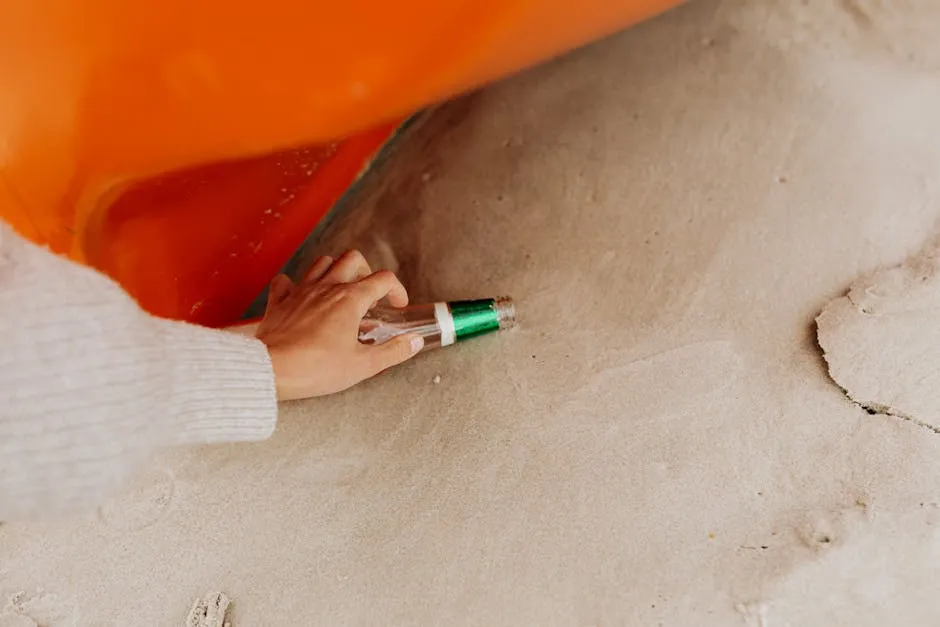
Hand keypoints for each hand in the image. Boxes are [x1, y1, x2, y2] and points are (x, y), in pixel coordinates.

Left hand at [256, 250, 423, 400]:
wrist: (272, 370)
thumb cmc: (316, 368)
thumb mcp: (363, 365)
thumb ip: (392, 351)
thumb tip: (413, 342)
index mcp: (350, 300)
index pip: (383, 279)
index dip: (396, 290)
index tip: (397, 305)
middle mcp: (326, 288)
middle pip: (352, 259)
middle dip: (366, 271)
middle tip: (369, 293)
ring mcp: (301, 291)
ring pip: (321, 263)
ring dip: (335, 271)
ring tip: (341, 291)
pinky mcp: (279, 302)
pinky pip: (286, 281)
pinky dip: (295, 284)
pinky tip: (301, 297)